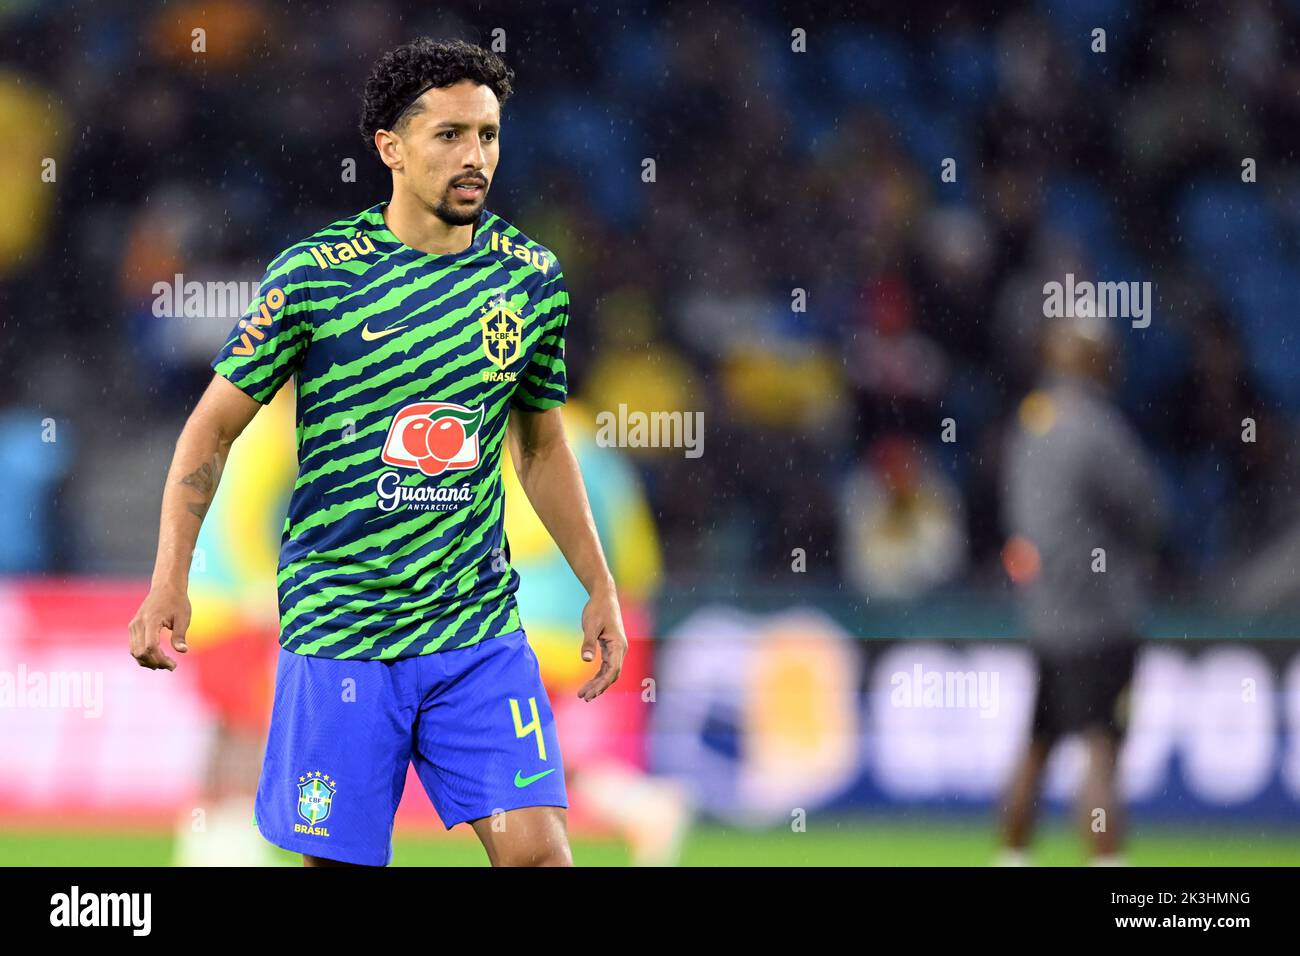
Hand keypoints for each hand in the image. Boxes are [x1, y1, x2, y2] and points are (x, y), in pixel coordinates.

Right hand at [128, 582, 191, 670]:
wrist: (166, 587)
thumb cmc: (177, 601)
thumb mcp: (183, 617)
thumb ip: (180, 635)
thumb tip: (183, 651)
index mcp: (151, 620)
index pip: (150, 647)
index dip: (161, 659)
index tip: (174, 665)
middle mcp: (138, 624)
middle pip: (140, 652)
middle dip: (155, 663)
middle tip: (171, 666)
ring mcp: (133, 625)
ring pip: (134, 652)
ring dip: (148, 662)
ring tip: (166, 664)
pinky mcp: (133, 627)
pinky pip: (134, 647)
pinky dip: (144, 656)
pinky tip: (157, 658)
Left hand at [576, 583, 626, 701]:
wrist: (604, 596)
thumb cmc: (598, 609)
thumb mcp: (591, 625)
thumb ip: (589, 642)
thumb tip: (586, 660)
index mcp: (618, 645)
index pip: (612, 671)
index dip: (602, 684)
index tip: (590, 693)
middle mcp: (620, 650)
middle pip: (611, 675)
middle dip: (598, 687)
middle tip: (584, 697)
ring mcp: (616, 650)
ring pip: (609, 672)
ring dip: (598, 684)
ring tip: (584, 695)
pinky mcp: (610, 648)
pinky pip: (606, 666)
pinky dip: (598, 676)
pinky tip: (589, 683)